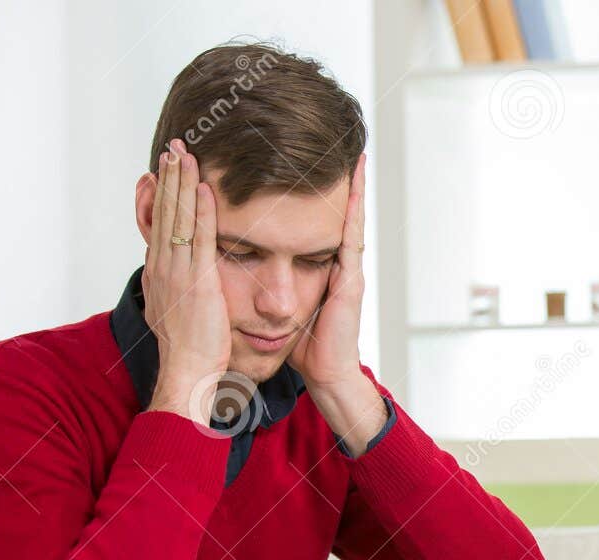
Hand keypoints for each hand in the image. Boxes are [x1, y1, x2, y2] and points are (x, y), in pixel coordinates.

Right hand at [143, 138, 229, 419]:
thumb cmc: (188, 348)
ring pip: (178, 219)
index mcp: (158, 273)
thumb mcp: (170, 310)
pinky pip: (200, 238)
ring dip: (182, 184)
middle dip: (168, 178)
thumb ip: (167, 286)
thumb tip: (160, 271)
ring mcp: (178, 273)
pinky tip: (204, 188)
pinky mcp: (198, 281)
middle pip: (164, 213)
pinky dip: (201, 211)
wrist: (188, 371)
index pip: (158, 224)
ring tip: (185, 154)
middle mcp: (163, 267)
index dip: (160, 195)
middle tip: (172, 147)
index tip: (161, 169)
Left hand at [288, 153, 365, 390]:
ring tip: (354, 155)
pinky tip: (354, 187)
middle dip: (341, 181)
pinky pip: (351, 236)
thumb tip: (244, 267)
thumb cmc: (304, 345)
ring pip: (350, 219)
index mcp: (319, 267)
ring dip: (353, 186)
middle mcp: (337, 264)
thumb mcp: (282, 305)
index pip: (318, 222)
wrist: (325, 374)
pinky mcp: (350, 279)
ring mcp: (347, 270)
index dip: (315, 194)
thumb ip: (273, 283)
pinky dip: (354, 210)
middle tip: (340, 145)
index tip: (310, 162)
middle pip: (337, 214)